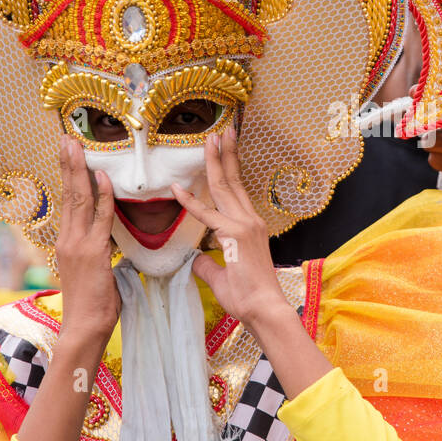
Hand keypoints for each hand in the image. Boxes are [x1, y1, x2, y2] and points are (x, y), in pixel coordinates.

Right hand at [55, 136, 119, 341]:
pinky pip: (99, 218)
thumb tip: (110, 238)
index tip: (68, 154)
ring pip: (78, 200)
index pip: (67, 202)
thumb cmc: (93, 303)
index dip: (68, 176)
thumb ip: (99, 249)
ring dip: (78, 171)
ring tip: (75, 147)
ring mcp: (77, 245)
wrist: (85, 326)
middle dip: (68, 164)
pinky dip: (101, 196)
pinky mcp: (92, 253)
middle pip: (67, 194)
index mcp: (66, 242)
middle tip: (67, 139)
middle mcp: (67, 239)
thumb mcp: (94, 269)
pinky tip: (102, 177)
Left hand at [171, 127, 289, 331]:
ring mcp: (244, 226)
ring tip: (211, 140)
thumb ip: (208, 263)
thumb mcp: (223, 275)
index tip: (224, 149)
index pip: (236, 192)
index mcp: (251, 226)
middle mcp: (250, 220)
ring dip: (216, 162)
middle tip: (220, 132)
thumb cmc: (248, 296)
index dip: (228, 169)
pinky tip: (177, 188)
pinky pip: (207, 215)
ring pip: (225, 187)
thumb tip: (195, 259)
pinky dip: (191, 202)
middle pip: (234, 181)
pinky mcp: (235, 236)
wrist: (264, 308)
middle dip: (225, 154)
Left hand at [423, 96, 441, 200]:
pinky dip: (435, 160)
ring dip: (429, 143)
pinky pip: (436, 160)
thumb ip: (441, 102)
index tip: (415, 94)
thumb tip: (414, 90)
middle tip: (422, 124)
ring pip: (435, 141)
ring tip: (440, 146)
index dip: (431, 95)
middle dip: (427, 122)